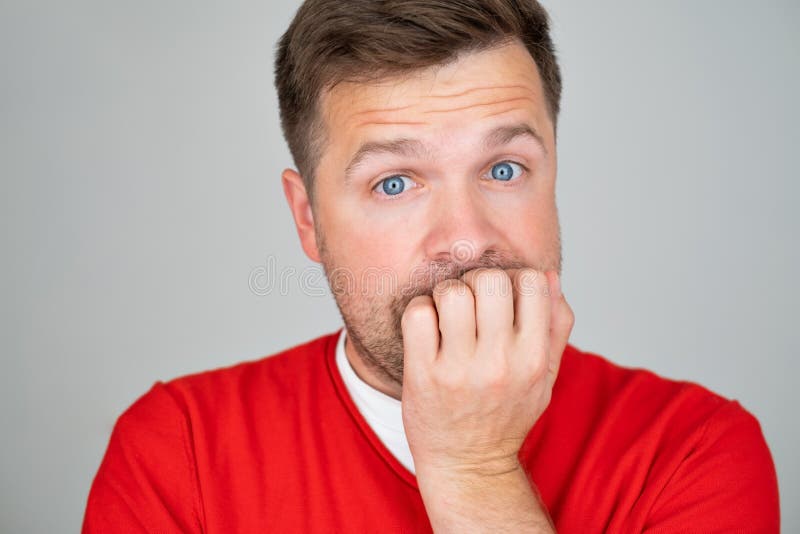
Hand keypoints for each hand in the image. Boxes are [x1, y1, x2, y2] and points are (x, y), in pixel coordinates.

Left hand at [400, 268, 573, 476]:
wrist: (466, 466)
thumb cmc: (506, 415)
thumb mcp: (544, 377)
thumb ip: (555, 327)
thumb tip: (549, 276)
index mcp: (532, 359)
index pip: (531, 281)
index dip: (513, 279)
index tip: (502, 298)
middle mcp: (498, 363)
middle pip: (490, 279)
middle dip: (477, 281)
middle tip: (471, 303)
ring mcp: (458, 369)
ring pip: (452, 292)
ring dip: (447, 294)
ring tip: (447, 316)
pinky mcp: (422, 374)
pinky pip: (417, 313)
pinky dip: (420, 310)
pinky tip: (427, 328)